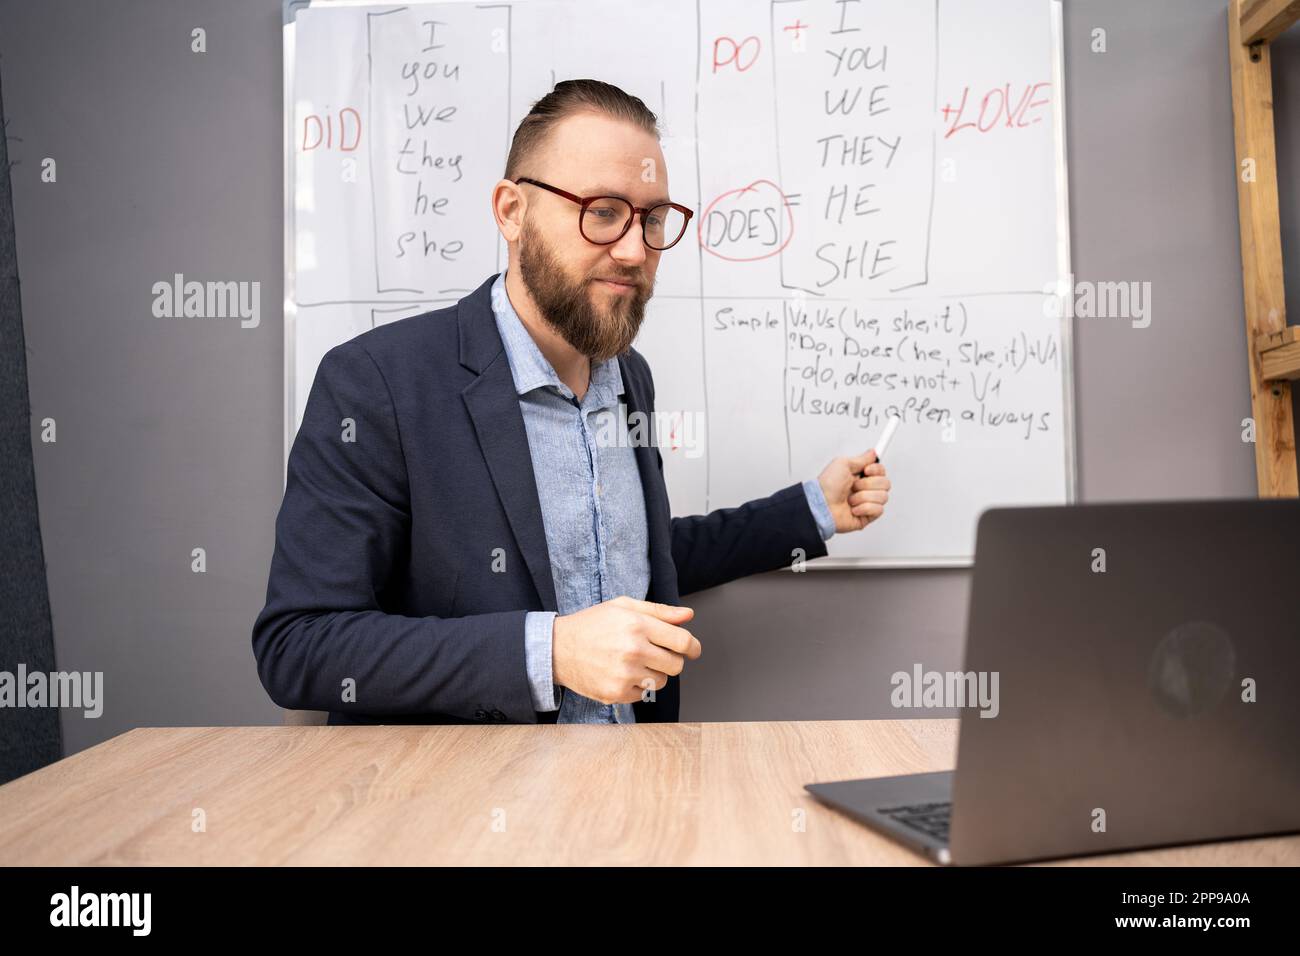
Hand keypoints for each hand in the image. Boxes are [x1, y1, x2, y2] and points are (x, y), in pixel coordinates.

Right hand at [552, 596, 700, 705]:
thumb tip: (688, 615)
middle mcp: (633, 650)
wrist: (557, 649)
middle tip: (656, 654)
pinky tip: (622, 673)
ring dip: (655, 674)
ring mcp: (625, 675)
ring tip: (634, 662)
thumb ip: (659, 611)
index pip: (682, 641)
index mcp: (637, 625)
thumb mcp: (623, 607)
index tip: (692, 649)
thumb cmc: (592, 624)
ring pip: (662, 682)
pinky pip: (644, 695)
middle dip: (672, 659)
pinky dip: (638, 686)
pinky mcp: (616, 693)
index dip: (693, 646)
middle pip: (676, 664)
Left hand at [818, 449, 890, 532]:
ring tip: (850, 499)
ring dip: (863, 496)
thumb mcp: (842, 464)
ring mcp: (867, 503)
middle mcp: (865, 489)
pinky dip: (864, 508)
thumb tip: (873, 452)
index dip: (877, 470)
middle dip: (868, 484)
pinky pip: (878, 510)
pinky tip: (853, 509)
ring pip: (883, 496)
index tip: (866, 470)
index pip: (881, 471)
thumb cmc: (827, 486)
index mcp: (860, 476)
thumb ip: (861, 458)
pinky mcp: (868, 516)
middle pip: (885, 483)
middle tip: (853, 486)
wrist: (821, 505)